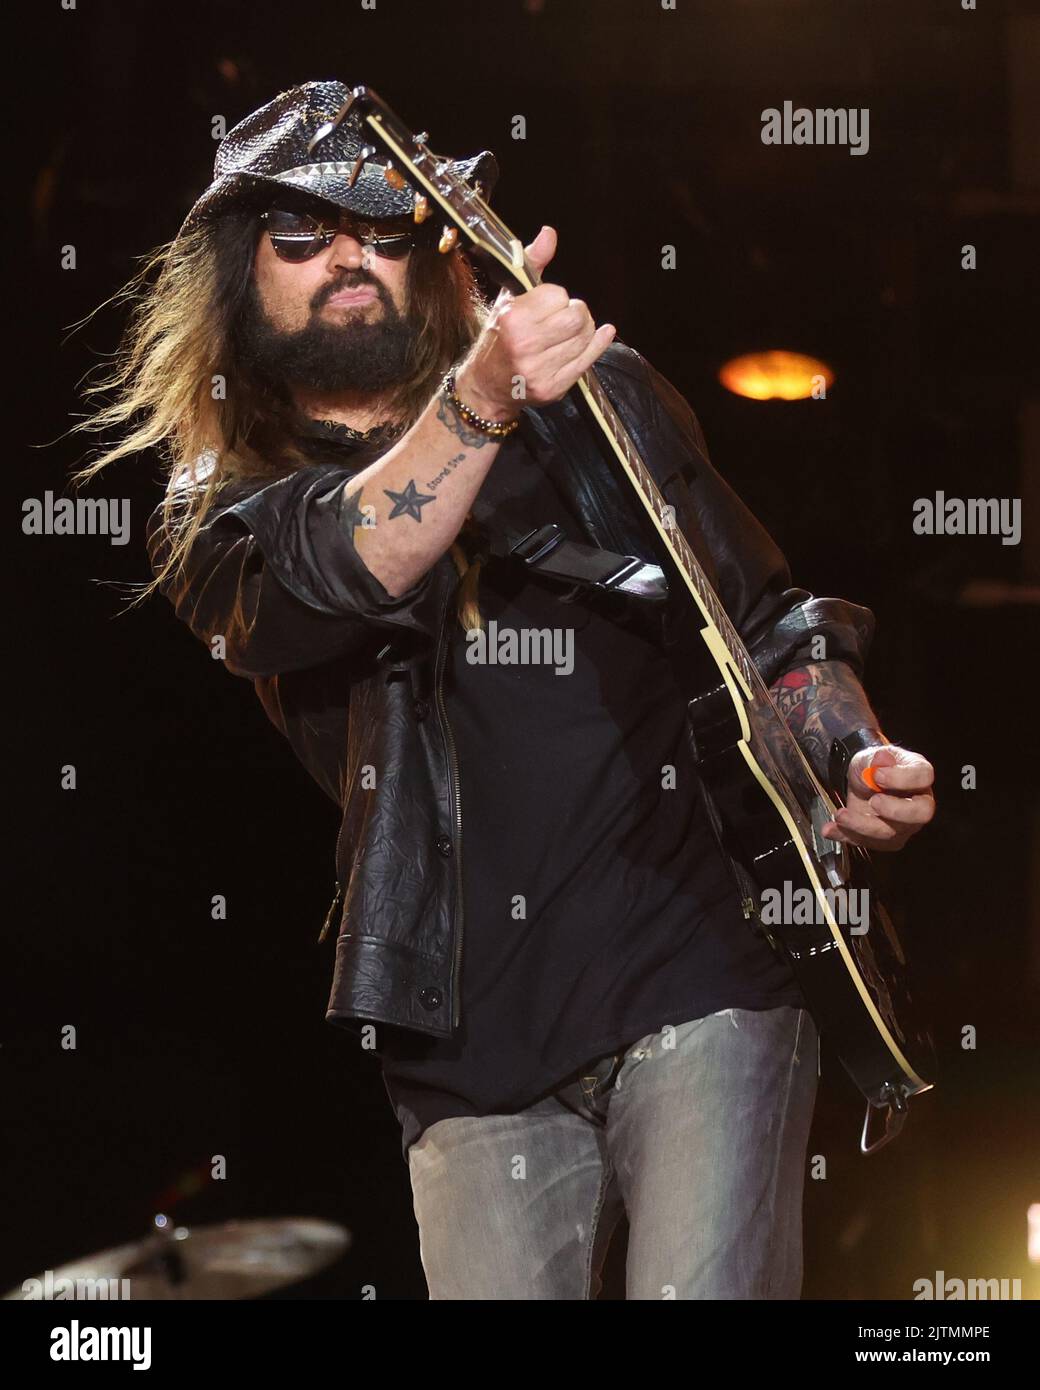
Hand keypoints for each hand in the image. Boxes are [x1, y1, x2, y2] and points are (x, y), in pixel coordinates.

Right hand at [455, 225, 616, 418]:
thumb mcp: (509, 298)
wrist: (486, 386)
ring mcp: (539, 370)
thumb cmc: (499, 337)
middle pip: (577, 316)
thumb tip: (550, 234)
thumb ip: (531, 264)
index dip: (557, 298)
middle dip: (576, 313)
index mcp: (513, 318)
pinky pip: (588, 360)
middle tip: (566, 317)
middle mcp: (525, 345)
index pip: (558, 294)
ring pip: (585, 337)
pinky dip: (599, 344)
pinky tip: (602, 334)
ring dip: (585, 330)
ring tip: (571, 331)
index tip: (547, 306)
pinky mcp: (552, 388)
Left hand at [821, 745, 935, 851]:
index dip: (902, 778)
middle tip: (872, 801)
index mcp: (919, 775)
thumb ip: (875, 760)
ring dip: (861, 825)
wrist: (860, 781)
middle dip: (894, 810)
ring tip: (840, 815)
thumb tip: (881, 759)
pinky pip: (869, 843)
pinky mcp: (886, 839)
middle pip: (919, 813)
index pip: (923, 777)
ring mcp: (904, 825)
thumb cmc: (872, 767)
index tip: (878, 775)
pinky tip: (831, 829)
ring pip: (890, 833)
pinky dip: (846, 836)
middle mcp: (918, 803)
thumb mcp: (869, 757)